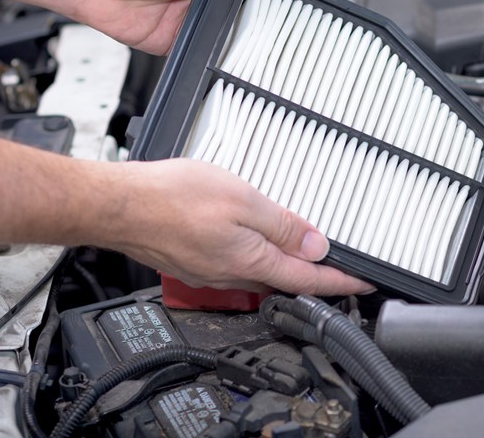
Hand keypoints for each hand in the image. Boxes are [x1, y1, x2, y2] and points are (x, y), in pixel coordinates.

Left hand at [75, 0, 298, 54]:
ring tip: (239, 39)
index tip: (291, 2)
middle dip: (252, 19)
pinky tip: (213, 51)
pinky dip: (207, 55)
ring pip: (223, 34)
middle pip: (242, 10)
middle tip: (269, 28)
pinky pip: (200, 52)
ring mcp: (190, 15)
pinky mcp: (176, 39)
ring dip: (229, 37)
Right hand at [106, 159, 374, 294]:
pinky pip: (238, 264)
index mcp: (251, 261)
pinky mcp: (196, 262)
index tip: (364, 284)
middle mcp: (233, 274)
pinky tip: (255, 238)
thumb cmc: (172, 199)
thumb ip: (282, 224)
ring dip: (286, 264)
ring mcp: (212, 271)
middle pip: (287, 281)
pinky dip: (258, 254)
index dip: (341, 282)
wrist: (119, 206)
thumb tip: (315, 244)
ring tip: (304, 249)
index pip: (309, 281)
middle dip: (316, 275)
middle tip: (340, 266)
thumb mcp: (242, 200)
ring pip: (262, 272)